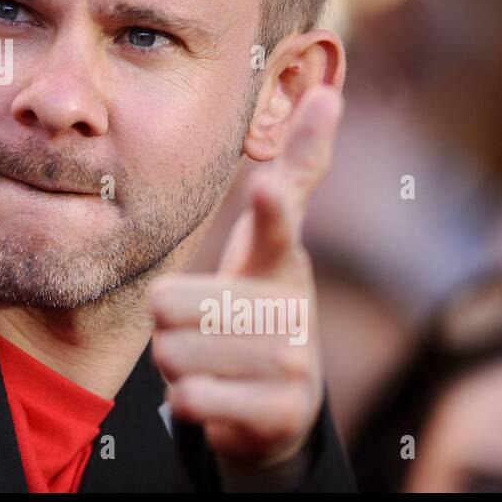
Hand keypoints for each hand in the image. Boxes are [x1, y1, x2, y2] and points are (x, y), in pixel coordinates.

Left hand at [149, 86, 342, 468]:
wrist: (277, 409)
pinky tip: (218, 396)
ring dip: (177, 363)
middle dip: (170, 322)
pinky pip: (190, 397)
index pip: (276, 222)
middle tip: (204, 328)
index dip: (269, 207)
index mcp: (280, 258)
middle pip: (169, 304)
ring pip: (172, 352)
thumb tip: (332, 91)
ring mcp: (295, 361)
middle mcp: (295, 306)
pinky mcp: (285, 411)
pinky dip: (188, 400)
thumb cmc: (255, 309)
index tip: (264, 185)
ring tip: (214, 361)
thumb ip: (293, 176)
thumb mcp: (267, 244)